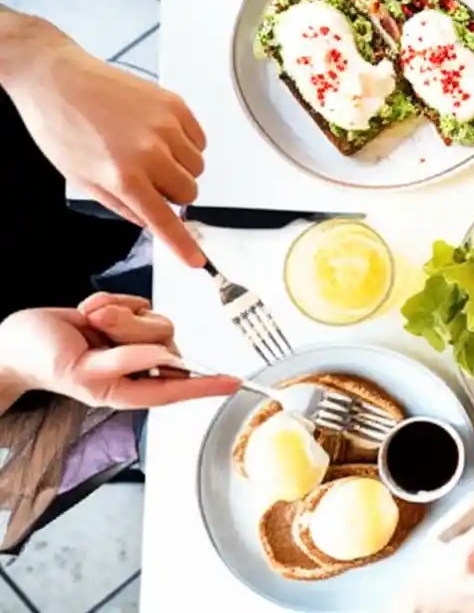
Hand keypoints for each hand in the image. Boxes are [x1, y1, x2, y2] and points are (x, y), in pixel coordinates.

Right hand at [0, 293, 240, 408]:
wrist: (16, 339)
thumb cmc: (44, 360)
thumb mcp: (80, 368)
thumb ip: (122, 363)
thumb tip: (163, 356)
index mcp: (128, 389)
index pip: (177, 388)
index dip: (207, 385)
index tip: (234, 382)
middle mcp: (137, 367)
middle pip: (165, 341)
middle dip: (130, 328)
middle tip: (96, 327)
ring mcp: (133, 342)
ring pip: (153, 319)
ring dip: (118, 314)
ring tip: (89, 322)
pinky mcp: (127, 320)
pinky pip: (138, 302)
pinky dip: (111, 301)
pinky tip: (88, 313)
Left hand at [3, 17, 205, 266]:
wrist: (55, 79)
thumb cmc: (60, 124)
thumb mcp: (81, 178)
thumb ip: (121, 204)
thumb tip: (149, 219)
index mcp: (123, 175)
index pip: (163, 219)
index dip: (183, 244)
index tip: (196, 259)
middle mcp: (149, 151)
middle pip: (189, 192)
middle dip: (173, 192)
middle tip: (148, 178)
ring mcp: (166, 126)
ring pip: (198, 167)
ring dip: (181, 167)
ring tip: (150, 151)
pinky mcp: (174, 105)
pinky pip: (200, 139)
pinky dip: (186, 143)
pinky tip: (158, 135)